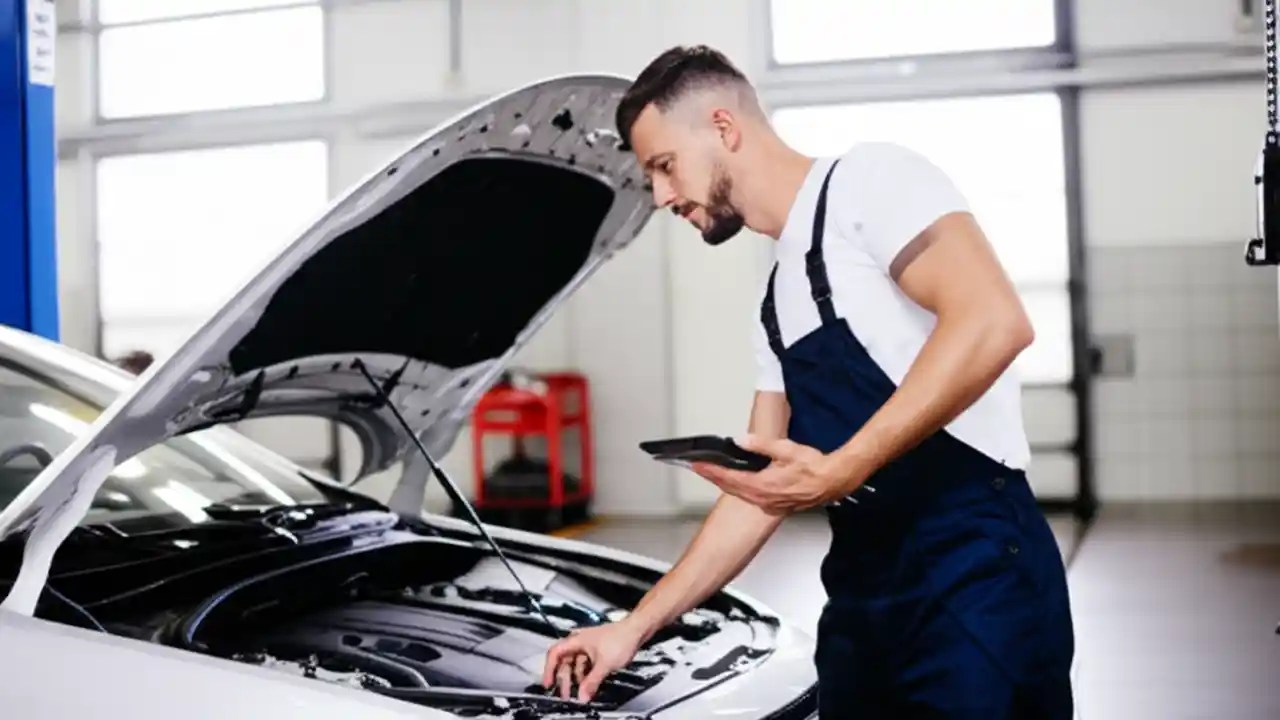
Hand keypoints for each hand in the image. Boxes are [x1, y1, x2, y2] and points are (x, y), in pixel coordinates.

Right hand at [541, 619, 646, 702]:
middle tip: (565, 693)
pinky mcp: (597, 650)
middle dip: (564, 679)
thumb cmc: (621, 637)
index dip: (549, 669)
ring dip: (576, 678)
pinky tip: (589, 683)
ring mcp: (588, 646)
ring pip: (576, 664)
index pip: (555, 653)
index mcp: (577, 640)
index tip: (548, 683)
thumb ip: (592, 681)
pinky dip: (585, 675)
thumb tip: (583, 695)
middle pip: (565, 661)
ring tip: (578, 691)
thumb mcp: (604, 664)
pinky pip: (586, 664)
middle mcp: (580, 642)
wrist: (637, 630)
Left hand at [691, 435, 864, 513]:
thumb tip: (741, 440)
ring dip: (726, 484)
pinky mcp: (777, 505)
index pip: (729, 478)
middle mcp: (763, 499)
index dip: (711, 471)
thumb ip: (761, 444)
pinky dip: (740, 490)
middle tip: (700, 468)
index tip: (697, 465)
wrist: (835, 481)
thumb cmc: (814, 466)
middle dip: (714, 477)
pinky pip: (751, 498)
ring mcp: (770, 505)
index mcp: (763, 486)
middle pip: (731, 488)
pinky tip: (739, 483)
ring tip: (714, 474)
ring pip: (740, 495)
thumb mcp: (786, 449)